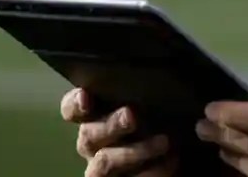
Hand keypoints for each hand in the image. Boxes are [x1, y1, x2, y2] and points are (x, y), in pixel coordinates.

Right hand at [60, 87, 177, 176]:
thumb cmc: (159, 122)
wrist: (175, 152)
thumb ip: (140, 95)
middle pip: (89, 135)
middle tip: (131, 115)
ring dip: (134, 151)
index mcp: (95, 117)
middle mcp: (93, 143)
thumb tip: (149, 80)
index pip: (72, 110)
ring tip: (164, 141)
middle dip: (111, 125)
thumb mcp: (151, 104)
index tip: (85, 95)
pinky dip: (152, 170)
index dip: (74, 104)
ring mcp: (102, 168)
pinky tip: (171, 160)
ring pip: (105, 161)